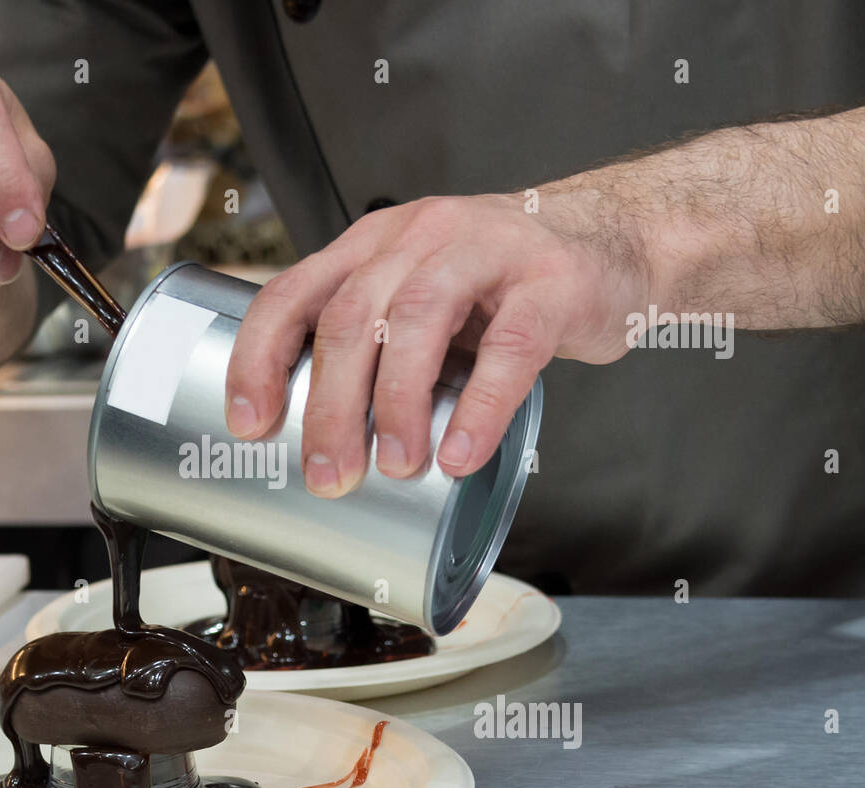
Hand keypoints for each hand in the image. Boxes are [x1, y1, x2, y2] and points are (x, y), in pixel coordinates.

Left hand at [224, 193, 647, 493]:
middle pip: (352, 316)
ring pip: (419, 320)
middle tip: (328, 474)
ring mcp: (488, 250)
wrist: (615, 243)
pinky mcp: (551, 282)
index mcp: (375, 245)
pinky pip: (508, 348)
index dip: (259, 358)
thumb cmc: (503, 287)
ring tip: (396, 466)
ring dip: (397, 403)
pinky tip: (461, 454)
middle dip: (330, 404)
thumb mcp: (423, 297)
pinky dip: (480, 408)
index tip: (249, 424)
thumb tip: (317, 437)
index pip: (294, 293)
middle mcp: (421, 236)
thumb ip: (376, 344)